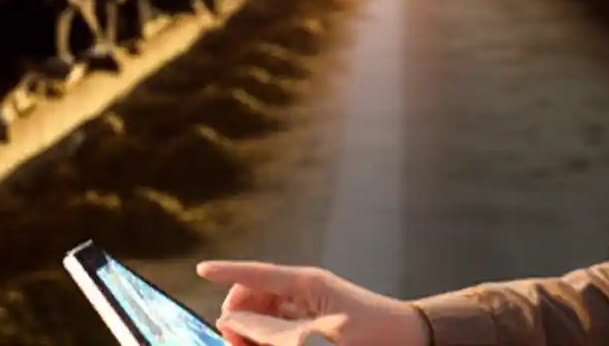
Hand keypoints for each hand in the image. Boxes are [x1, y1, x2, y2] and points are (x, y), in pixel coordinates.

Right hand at [197, 261, 430, 345]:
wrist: (409, 342)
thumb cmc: (369, 335)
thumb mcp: (314, 336)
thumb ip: (267, 328)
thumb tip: (228, 319)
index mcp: (306, 282)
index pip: (257, 273)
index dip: (226, 272)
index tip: (200, 269)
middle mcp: (304, 291)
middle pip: (254, 297)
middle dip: (238, 316)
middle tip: (233, 342)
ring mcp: (309, 309)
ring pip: (263, 316)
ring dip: (250, 331)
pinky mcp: (315, 327)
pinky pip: (279, 329)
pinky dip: (266, 338)